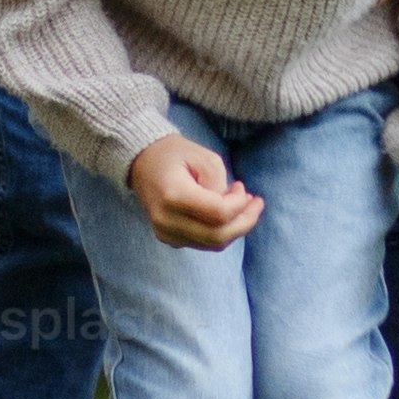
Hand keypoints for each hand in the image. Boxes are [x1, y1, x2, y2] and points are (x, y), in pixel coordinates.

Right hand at [126, 133, 263, 249]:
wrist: (142, 162)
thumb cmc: (175, 154)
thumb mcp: (203, 157)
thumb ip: (220, 183)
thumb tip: (233, 209)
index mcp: (173, 195)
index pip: (218, 214)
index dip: (239, 205)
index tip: (242, 187)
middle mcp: (166, 220)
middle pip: (217, 237)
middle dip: (245, 222)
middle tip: (256, 204)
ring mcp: (165, 233)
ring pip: (212, 244)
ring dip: (235, 229)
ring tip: (244, 207)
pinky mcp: (168, 238)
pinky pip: (203, 243)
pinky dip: (221, 232)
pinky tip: (227, 214)